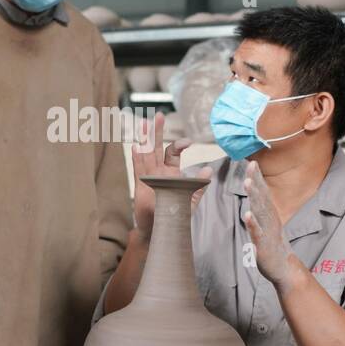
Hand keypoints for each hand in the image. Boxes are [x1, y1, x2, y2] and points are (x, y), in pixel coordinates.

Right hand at [131, 111, 210, 239]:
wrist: (160, 230)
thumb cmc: (175, 216)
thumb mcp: (190, 201)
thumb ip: (199, 186)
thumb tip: (209, 170)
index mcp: (170, 172)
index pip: (173, 152)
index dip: (179, 144)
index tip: (188, 142)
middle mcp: (158, 172)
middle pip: (156, 147)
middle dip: (157, 132)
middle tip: (159, 115)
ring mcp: (149, 178)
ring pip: (146, 154)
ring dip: (145, 139)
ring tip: (144, 123)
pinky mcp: (141, 187)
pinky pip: (139, 170)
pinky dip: (138, 158)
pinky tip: (135, 146)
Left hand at [242, 160, 302, 288]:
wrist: (284, 267)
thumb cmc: (272, 243)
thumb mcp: (267, 223)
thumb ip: (261, 208)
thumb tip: (254, 193)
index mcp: (269, 213)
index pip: (263, 191)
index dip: (258, 177)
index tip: (252, 161)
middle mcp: (270, 219)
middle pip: (262, 197)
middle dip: (256, 180)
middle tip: (251, 165)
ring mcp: (267, 231)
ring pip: (260, 211)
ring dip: (254, 197)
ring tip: (248, 183)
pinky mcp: (263, 245)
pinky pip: (257, 233)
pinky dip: (252, 224)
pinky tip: (247, 215)